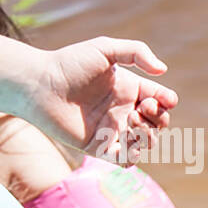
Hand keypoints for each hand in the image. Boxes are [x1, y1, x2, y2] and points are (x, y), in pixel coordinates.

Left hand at [27, 37, 177, 162]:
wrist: (39, 85)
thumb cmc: (69, 63)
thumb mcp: (105, 48)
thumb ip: (137, 52)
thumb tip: (163, 70)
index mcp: (128, 90)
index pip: (161, 100)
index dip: (168, 101)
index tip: (164, 98)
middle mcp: (123, 111)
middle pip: (159, 123)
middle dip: (159, 118)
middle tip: (140, 107)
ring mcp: (113, 130)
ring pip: (147, 143)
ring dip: (148, 134)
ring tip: (130, 119)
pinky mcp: (100, 147)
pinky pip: (127, 160)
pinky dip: (134, 154)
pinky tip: (127, 138)